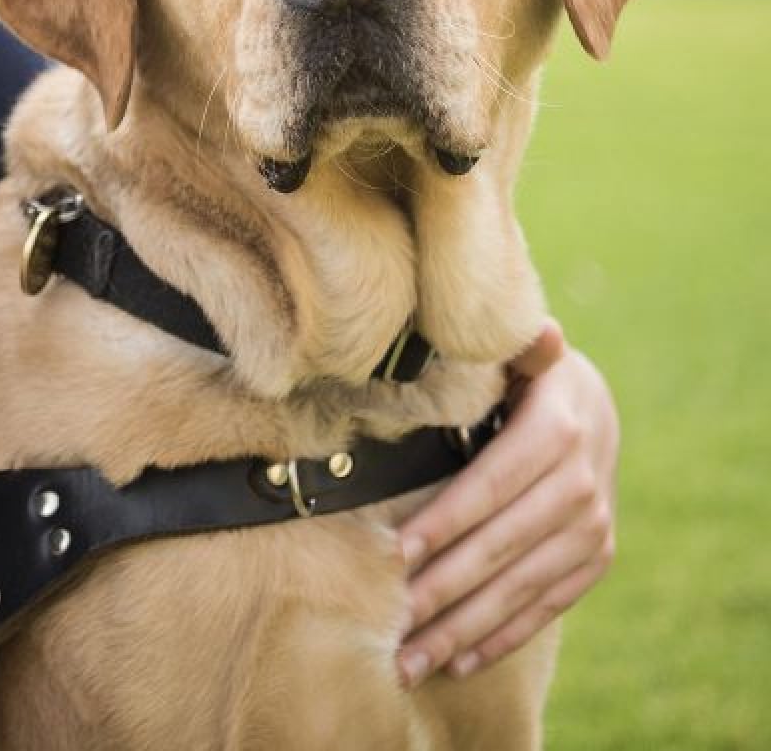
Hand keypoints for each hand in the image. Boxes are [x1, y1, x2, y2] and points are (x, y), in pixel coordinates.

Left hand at [396, 322, 617, 685]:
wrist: (592, 404)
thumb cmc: (522, 372)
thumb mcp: (517, 351)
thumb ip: (513, 346)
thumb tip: (537, 329)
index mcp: (557, 429)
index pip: (492, 483)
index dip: (446, 520)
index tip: (397, 553)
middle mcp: (583, 484)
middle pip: (503, 545)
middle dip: (445, 588)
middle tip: (394, 620)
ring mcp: (593, 528)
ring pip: (522, 586)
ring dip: (466, 627)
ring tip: (412, 659)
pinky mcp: (594, 559)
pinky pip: (546, 605)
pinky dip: (503, 634)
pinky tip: (459, 660)